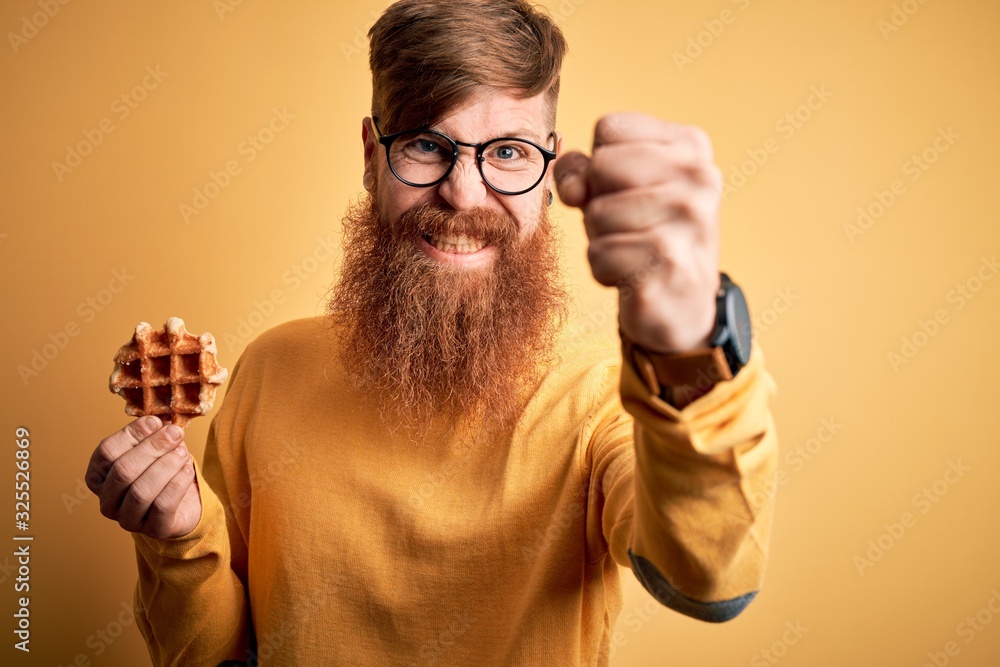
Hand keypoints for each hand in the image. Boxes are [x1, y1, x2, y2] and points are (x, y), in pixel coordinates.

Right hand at [86, 416, 201, 538]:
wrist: (185, 503)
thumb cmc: (163, 471)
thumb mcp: (156, 448)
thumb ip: (154, 434)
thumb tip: (159, 422)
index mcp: (99, 477)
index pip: (106, 452)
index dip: (131, 434)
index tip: (155, 422)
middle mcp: (107, 501)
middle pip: (123, 470)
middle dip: (152, 448)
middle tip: (175, 433)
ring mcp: (128, 519)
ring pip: (141, 491)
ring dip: (166, 466)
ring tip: (183, 453)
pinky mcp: (153, 530)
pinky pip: (162, 506)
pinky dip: (177, 483)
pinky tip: (187, 470)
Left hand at [554, 113, 721, 352]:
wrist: (680, 307)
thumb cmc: (643, 237)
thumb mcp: (613, 192)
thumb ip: (584, 171)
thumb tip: (572, 184)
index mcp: (691, 146)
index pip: (609, 128)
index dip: (598, 165)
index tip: (625, 191)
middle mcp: (699, 177)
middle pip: (601, 166)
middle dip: (598, 203)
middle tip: (630, 226)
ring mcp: (690, 218)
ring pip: (597, 212)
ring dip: (601, 239)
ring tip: (634, 250)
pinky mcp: (670, 261)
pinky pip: (599, 253)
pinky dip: (605, 270)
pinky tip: (634, 276)